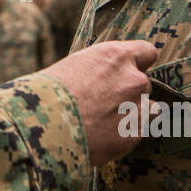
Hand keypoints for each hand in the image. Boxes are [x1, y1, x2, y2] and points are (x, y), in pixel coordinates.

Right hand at [42, 40, 156, 165]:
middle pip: (144, 84)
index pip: (147, 52)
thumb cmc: (48, 93)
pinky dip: (123, 136)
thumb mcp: (74, 67)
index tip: (129, 71)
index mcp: (116, 56)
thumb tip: (104, 77)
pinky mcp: (133, 136)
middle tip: (103, 104)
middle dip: (129, 93)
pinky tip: (101, 138)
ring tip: (106, 123)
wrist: (42, 126)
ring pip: (149, 110)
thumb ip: (99, 70)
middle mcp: (133, 80)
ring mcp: (137, 109)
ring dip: (134, 114)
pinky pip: (137, 133)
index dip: (138, 63)